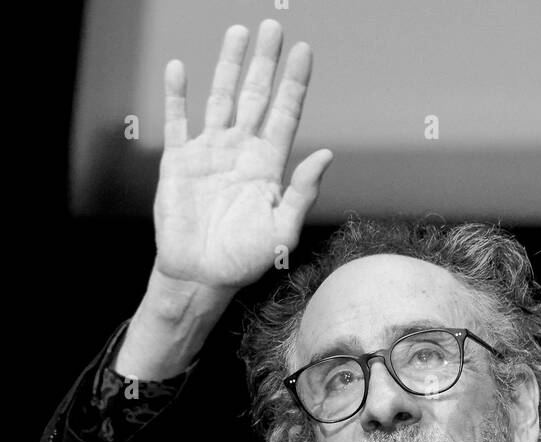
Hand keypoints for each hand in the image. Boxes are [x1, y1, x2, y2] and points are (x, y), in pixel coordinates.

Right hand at [154, 20, 332, 290]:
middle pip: (254, 96)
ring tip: (237, 33)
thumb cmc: (244, 261)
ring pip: (220, 98)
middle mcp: (240, 152)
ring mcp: (209, 152)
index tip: (304, 53)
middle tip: (273, 27)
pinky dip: (177, 95)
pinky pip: (177, 121)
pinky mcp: (179, 161)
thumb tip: (326, 155)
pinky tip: (180, 69)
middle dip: (264, 62)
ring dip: (227, 65)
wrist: (201, 277)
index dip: (294, 84)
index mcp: (267, 166)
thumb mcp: (282, 230)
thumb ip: (302, 192)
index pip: (284, 114)